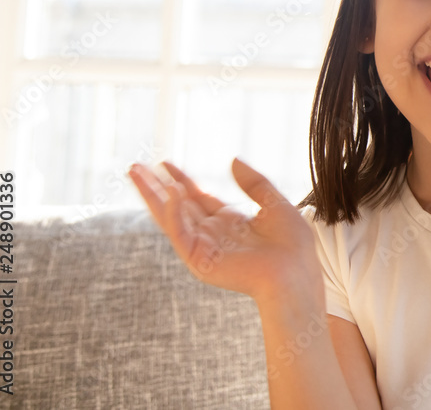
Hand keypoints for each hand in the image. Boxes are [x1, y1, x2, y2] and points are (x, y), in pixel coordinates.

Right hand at [127, 157, 324, 307]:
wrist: (295, 271)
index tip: (164, 164)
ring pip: (170, 216)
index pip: (197, 197)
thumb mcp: (275, 203)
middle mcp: (212, 233)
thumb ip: (254, 183)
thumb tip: (233, 159)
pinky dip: (173, 212)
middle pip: (177, 205)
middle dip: (155, 186)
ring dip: (152, 194)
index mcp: (229, 222)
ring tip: (135, 172)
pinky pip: (181, 232)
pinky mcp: (199, 259)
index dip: (181, 180)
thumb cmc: (292, 244)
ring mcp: (204, 246)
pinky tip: (170, 190)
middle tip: (135, 167)